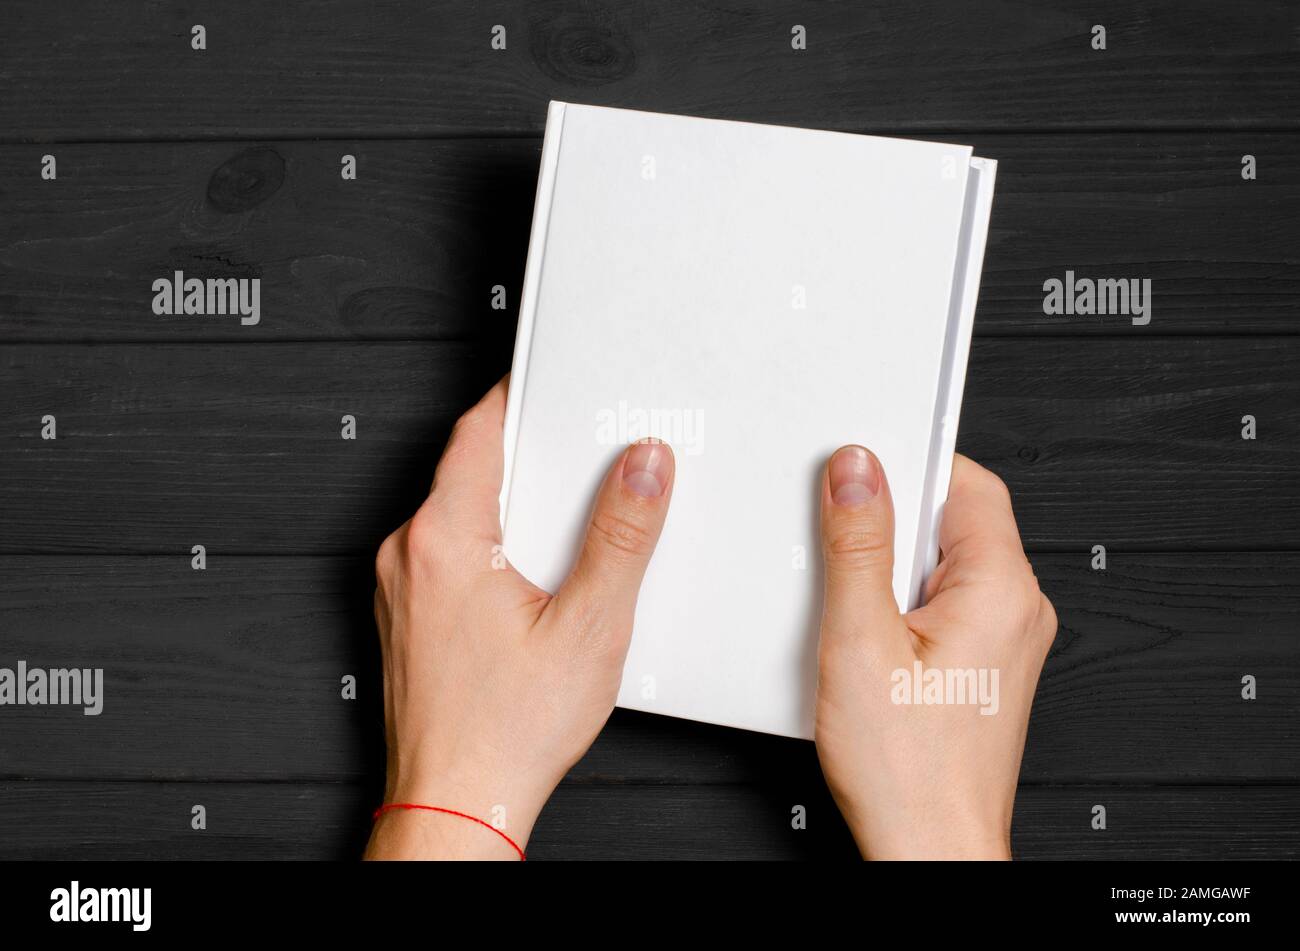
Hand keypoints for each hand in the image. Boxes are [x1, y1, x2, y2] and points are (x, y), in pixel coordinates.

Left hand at [364, 376, 674, 858]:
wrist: (458, 806)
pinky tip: (534, 579)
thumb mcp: (589, 627)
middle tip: (580, 455)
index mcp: (444, 541)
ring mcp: (401, 589)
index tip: (550, 379)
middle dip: (529, 456)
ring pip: (458, 513)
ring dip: (511, 505)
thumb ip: (622, 537)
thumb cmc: (504, 734)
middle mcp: (408, 557)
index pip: (478, 432)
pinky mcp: (407, 618)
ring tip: (566, 525)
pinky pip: (447, 553)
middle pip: (469, 469)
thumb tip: (644, 469)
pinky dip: (490, 545)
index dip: (520, 396)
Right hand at [814, 447, 1056, 859]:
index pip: (967, 482)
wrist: (929, 849)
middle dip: (891, 522)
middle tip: (841, 544)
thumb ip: (858, 545)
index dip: (911, 463)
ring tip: (852, 606)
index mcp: (1001, 589)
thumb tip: (857, 471)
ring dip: (892, 568)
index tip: (863, 462)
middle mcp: (1018, 610)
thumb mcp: (860, 640)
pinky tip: (866, 636)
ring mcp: (1006, 640)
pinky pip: (945, 605)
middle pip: (954, 522)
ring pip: (944, 566)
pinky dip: (902, 604)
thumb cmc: (908, 769)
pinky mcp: (985, 666)